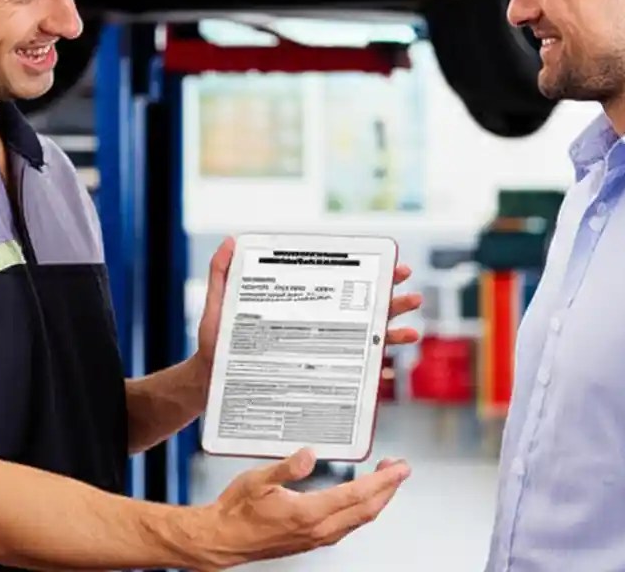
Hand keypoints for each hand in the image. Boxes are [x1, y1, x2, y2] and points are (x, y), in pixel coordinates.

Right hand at [191, 449, 410, 569]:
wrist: (223, 539)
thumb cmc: (237, 510)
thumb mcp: (258, 479)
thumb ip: (287, 467)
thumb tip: (309, 454)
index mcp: (308, 512)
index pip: (357, 495)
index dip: (383, 480)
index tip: (399, 468)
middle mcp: (317, 529)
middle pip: (366, 510)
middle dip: (387, 489)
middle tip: (399, 469)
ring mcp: (315, 538)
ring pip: (358, 520)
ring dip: (376, 500)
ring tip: (383, 481)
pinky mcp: (310, 541)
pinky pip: (346, 527)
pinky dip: (361, 511)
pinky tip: (359, 501)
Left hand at [194, 238, 424, 371]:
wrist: (212, 384)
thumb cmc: (218, 346)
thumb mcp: (219, 307)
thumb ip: (223, 274)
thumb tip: (231, 240)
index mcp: (302, 308)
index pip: (341, 288)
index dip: (372, 276)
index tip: (393, 266)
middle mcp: (317, 330)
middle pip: (363, 313)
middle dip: (393, 304)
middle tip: (413, 296)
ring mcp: (321, 356)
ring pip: (365, 345)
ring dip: (391, 338)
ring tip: (410, 334)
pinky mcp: (318, 382)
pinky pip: (352, 381)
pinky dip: (372, 377)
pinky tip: (386, 373)